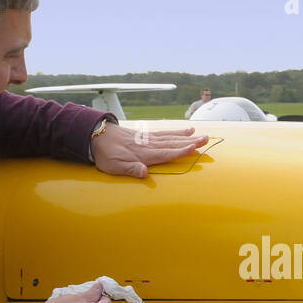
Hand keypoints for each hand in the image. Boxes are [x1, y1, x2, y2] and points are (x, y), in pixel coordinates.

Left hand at [91, 124, 208, 178]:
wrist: (96, 136)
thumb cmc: (106, 155)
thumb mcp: (114, 166)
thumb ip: (131, 169)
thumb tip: (144, 173)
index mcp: (144, 155)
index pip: (166, 154)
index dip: (180, 152)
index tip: (194, 148)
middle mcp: (149, 145)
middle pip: (173, 144)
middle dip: (190, 142)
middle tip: (206, 139)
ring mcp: (148, 139)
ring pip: (171, 137)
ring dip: (187, 136)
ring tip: (201, 134)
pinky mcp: (146, 135)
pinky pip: (165, 133)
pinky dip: (176, 132)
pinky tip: (185, 130)